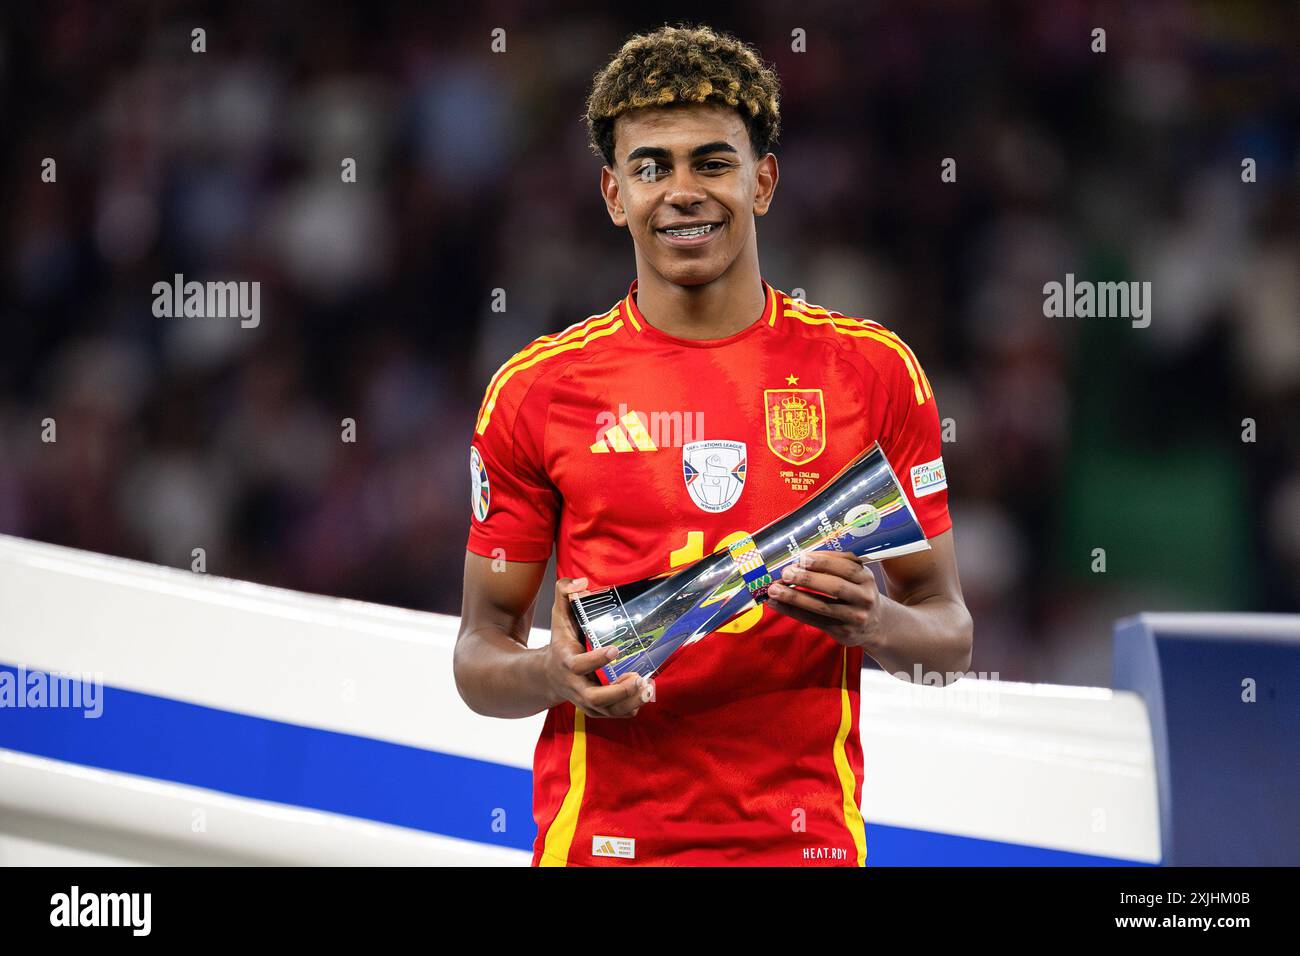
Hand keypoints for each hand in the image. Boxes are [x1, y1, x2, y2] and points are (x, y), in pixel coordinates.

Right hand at [540, 577, 652, 717]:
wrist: (549, 676)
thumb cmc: (560, 642)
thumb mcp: (559, 616)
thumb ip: (565, 593)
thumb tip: (581, 583)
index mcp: (566, 662)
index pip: (579, 665)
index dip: (597, 659)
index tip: (615, 649)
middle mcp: (575, 685)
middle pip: (595, 698)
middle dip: (618, 691)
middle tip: (638, 677)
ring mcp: (585, 701)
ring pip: (608, 711)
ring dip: (629, 701)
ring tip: (645, 685)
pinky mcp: (597, 709)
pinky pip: (615, 715)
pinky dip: (631, 707)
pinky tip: (644, 692)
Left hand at [766, 552, 882, 648]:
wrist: (876, 624)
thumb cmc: (857, 592)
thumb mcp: (857, 576)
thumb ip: (836, 564)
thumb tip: (801, 557)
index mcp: (866, 578)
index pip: (845, 567)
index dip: (823, 562)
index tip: (801, 557)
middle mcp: (864, 598)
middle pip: (834, 587)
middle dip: (807, 579)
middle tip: (785, 573)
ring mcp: (854, 617)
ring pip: (821, 606)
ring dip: (794, 597)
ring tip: (774, 590)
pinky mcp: (842, 632)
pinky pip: (813, 620)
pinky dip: (792, 611)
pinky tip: (777, 604)